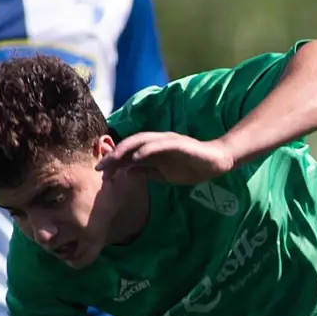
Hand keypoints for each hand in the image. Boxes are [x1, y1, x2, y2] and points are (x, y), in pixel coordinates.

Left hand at [97, 131, 237, 184]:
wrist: (216, 163)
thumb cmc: (191, 167)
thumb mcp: (163, 175)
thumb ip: (145, 172)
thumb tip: (126, 172)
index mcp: (152, 149)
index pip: (129, 153)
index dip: (114, 162)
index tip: (101, 173)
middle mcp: (156, 141)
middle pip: (130, 145)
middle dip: (114, 155)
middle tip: (100, 168)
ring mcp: (167, 140)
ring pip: (141, 141)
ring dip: (125, 150)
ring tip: (113, 159)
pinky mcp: (178, 143)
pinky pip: (159, 145)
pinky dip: (147, 149)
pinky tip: (136, 157)